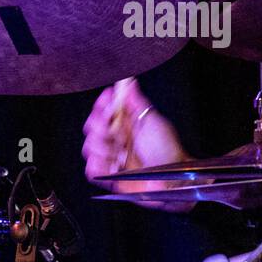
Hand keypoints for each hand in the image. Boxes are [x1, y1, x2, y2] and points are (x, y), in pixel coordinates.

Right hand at [82, 80, 193, 211]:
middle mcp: (117, 140)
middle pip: (91, 128)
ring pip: (89, 148)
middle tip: (114, 131)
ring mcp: (112, 158)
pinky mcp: (109, 176)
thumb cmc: (168, 150)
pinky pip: (92, 170)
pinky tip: (114, 165)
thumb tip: (129, 83)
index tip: (107, 101)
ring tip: (119, 152)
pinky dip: (99, 167)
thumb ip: (138, 103)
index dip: (102, 105)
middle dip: (99, 127)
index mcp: (126, 124)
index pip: (104, 110)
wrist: (172, 177)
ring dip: (102, 149)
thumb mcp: (154, 122)